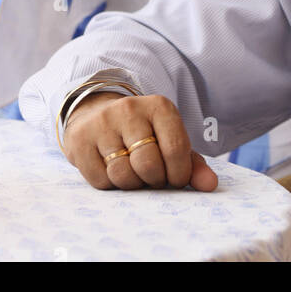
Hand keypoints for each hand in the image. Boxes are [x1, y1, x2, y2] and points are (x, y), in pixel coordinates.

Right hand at [61, 90, 217, 191]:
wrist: (97, 113)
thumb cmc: (142, 134)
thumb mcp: (169, 140)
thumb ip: (193, 164)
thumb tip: (210, 185)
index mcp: (158, 106)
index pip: (176, 150)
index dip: (179, 174)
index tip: (175, 178)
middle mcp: (129, 109)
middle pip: (148, 164)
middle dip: (154, 180)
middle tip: (152, 177)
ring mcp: (102, 123)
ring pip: (123, 174)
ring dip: (131, 184)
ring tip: (133, 172)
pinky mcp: (80, 140)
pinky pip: (100, 180)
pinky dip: (109, 184)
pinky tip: (111, 168)